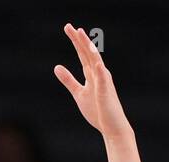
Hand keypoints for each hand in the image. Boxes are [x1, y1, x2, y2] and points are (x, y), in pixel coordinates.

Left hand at [53, 23, 131, 139]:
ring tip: (82, 36)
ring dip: (89, 49)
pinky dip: (100, 72)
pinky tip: (97, 63)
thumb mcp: (79, 93)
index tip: (68, 28)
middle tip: (69, 26)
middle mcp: (99, 74)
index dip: (75, 41)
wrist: (111, 127)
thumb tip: (56, 67)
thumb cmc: (98, 110)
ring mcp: (104, 82)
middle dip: (79, 40)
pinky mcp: (106, 94)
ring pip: (96, 62)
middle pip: (88, 53)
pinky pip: (103, 81)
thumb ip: (69, 80)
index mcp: (92, 74)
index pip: (82, 54)